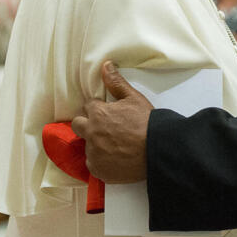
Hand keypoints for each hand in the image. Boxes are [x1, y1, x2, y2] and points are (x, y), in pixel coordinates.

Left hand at [72, 61, 153, 182]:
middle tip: (106, 129)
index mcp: (98, 114)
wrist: (158, 151)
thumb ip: (116, 82)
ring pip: (87, 145)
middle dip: (88, 124)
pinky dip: (101, 161)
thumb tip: (105, 66)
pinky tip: (116, 158)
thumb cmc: (148, 125)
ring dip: (96, 143)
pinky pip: (93, 164)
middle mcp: (91, 133)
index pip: (88, 106)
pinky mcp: (98, 170)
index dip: (99, 109)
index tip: (109, 114)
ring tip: (115, 145)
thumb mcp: (134, 99)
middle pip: (78, 125)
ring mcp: (94, 153)